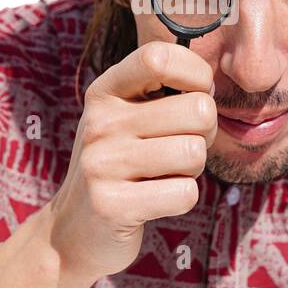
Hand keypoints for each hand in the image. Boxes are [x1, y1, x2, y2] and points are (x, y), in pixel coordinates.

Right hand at [46, 41, 216, 286]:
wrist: (73, 231)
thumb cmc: (120, 165)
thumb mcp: (127, 118)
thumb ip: (164, 93)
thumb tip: (214, 83)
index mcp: (105, 91)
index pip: (159, 56)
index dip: (196, 73)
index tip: (196, 93)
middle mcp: (99, 122)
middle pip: (198, 110)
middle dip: (204, 133)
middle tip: (179, 147)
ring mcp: (101, 164)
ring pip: (195, 153)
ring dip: (191, 170)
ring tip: (163, 174)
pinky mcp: (111, 205)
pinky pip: (185, 193)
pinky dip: (181, 199)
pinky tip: (154, 200)